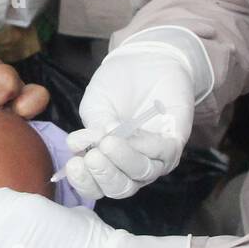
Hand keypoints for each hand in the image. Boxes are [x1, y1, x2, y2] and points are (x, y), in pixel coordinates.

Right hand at [65, 29, 211, 198]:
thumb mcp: (95, 108)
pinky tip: (130, 131)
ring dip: (123, 160)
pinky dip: (144, 145)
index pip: (97, 186)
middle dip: (105, 175)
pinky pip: (162, 155)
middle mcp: (132, 166)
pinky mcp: (174, 143)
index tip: (74, 164)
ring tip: (109, 141)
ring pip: (142, 174)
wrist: (144, 59)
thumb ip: (91, 132)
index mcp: (108, 163)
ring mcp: (155, 158)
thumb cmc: (116, 86)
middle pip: (121, 188)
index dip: (85, 182)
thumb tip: (80, 150)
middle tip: (94, 156)